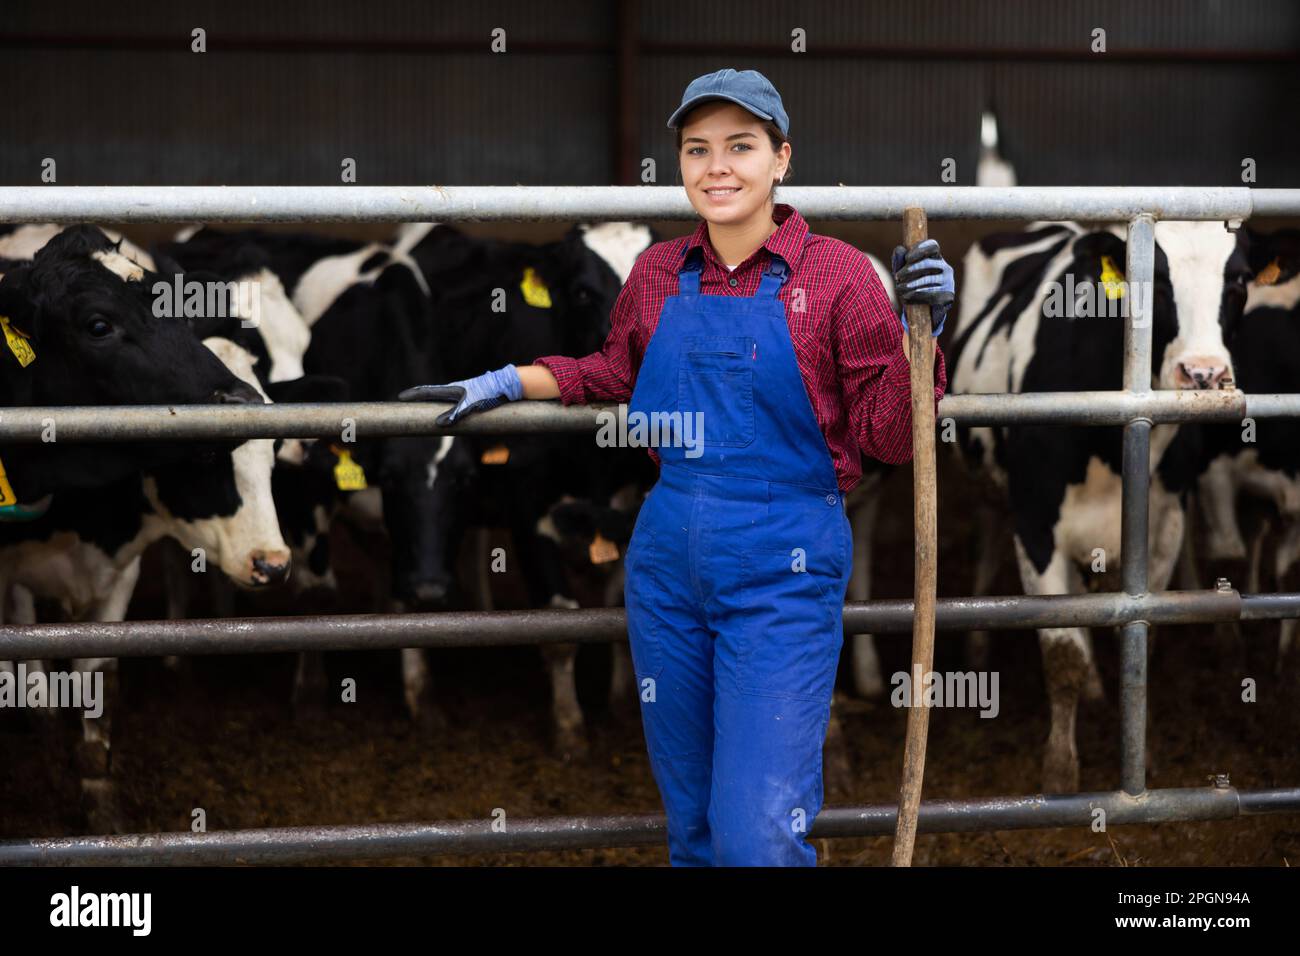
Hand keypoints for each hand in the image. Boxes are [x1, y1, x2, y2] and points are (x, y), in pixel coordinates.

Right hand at [398, 364, 523, 425]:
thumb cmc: (489, 393)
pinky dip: (442, 406)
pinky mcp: (468, 397)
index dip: (414, 395)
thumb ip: (455, 414)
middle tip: (406, 402)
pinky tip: (444, 412)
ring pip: (441, 398)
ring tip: (420, 408)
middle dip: (418, 398)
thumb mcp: (471, 405)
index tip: (401, 397)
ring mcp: (461, 393)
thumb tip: (438, 424)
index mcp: (451, 389)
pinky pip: (450, 403)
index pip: (427, 391)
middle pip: (431, 394)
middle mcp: (454, 389)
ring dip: (430, 402)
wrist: (505, 386)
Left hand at [892, 239, 953, 337]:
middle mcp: (946, 268)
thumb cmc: (913, 286)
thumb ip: (900, 261)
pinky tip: (905, 299)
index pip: (933, 246)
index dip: (920, 249)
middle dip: (910, 269)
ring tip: (899, 289)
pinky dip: (915, 297)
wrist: (923, 312)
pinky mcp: (947, 296)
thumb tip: (900, 249)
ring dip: (910, 285)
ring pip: (927, 280)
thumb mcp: (904, 273)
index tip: (907, 258)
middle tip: (897, 276)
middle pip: (928, 263)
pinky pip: (930, 295)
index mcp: (936, 259)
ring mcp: (948, 282)